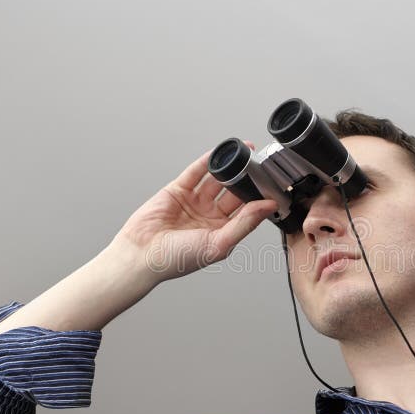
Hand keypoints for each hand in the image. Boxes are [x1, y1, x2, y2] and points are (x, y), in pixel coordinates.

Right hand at [110, 142, 277, 284]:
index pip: (247, 210)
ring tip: (247, 153)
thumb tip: (269, 207)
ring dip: (231, 167)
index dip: (259, 196)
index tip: (274, 183)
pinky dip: (208, 162)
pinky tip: (221, 153)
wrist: (140, 255)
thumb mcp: (218, 244)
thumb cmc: (176, 259)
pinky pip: (196, 172)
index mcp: (222, 231)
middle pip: (234, 192)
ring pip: (217, 180)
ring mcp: (194, 202)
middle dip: (248, 178)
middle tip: (262, 164)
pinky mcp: (178, 190)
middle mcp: (210, 216)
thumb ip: (245, 224)